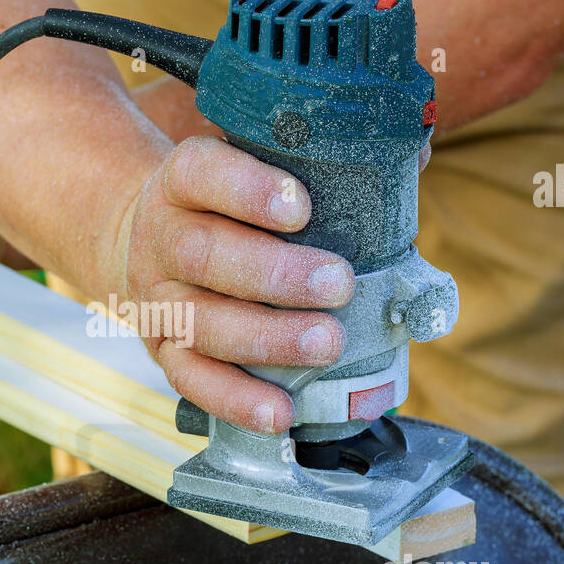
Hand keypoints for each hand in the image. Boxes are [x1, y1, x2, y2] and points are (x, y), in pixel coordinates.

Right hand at [109, 135, 355, 434]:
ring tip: (327, 344)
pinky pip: (193, 380)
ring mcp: (157, 299)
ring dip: (268, 338)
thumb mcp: (252, 169)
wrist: (150, 244)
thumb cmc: (227, 207)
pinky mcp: (163, 350)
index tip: (301, 207)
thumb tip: (414, 152)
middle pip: (202, 254)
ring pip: (200, 322)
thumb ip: (322, 161)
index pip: (200, 172)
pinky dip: (237, 399)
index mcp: (182, 182)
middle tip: (338, 283)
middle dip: (275, 273)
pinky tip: (281, 411)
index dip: (247, 190)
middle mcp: (160, 238)